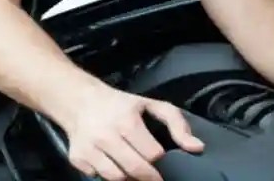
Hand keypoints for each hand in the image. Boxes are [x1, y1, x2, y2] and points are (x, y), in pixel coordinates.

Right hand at [60, 86, 203, 180]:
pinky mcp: (77, 158)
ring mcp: (90, 148)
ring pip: (117, 178)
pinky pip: (98, 177)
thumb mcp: (151, 105)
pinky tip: (112, 164)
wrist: (79, 100)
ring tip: (133, 171)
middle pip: (136, 170)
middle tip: (154, 177)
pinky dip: (107, 176)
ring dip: (129, 178)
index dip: (159, 158)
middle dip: (149, 177)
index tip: (158, 156)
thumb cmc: (120, 104)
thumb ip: (177, 124)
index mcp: (127, 121)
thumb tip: (197, 148)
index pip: (153, 154)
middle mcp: (106, 135)